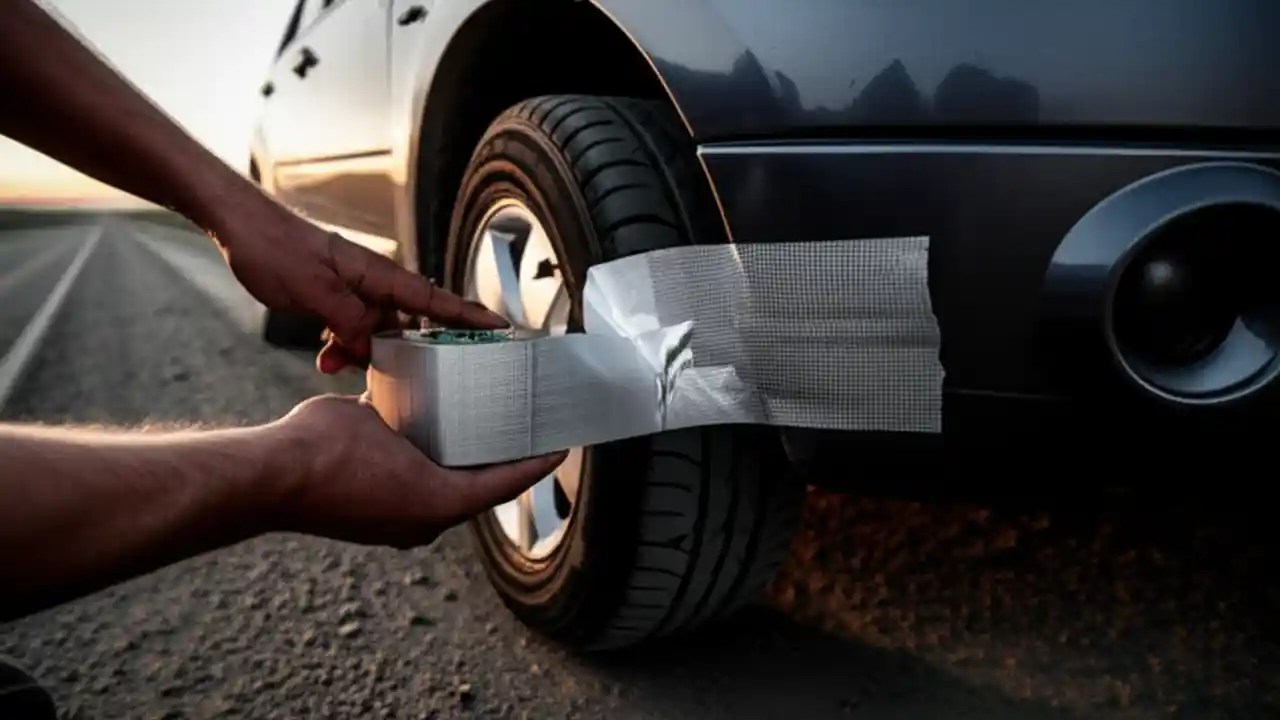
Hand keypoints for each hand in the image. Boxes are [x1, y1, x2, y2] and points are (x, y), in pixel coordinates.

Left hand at [209, 196, 504, 372]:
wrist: (240, 227)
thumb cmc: (276, 247)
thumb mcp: (314, 292)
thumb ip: (350, 322)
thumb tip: (374, 349)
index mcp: (378, 276)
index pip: (436, 301)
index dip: (470, 318)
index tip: (502, 329)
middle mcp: (372, 283)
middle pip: (409, 325)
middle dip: (404, 353)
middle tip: (402, 376)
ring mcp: (354, 290)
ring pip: (375, 332)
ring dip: (361, 353)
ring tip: (334, 362)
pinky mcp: (334, 298)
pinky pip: (352, 330)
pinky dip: (342, 346)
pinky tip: (325, 357)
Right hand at [269, 395, 566, 548]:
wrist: (271, 475)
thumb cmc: (329, 453)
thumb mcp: (382, 425)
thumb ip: (414, 422)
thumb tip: (424, 401)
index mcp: (439, 504)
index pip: (505, 482)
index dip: (536, 461)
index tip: (560, 444)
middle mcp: (425, 518)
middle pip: (480, 485)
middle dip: (501, 457)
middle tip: (523, 426)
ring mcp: (399, 519)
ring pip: (447, 485)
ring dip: (464, 459)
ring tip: (482, 424)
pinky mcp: (375, 514)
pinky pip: (416, 484)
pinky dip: (429, 460)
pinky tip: (430, 430)